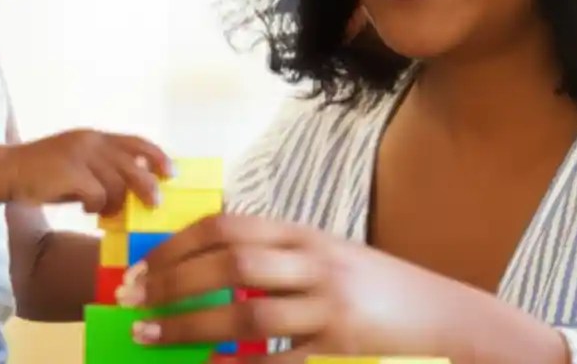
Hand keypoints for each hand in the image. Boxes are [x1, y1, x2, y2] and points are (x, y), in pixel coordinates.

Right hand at [5, 129, 170, 213]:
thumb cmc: (46, 174)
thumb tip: (134, 191)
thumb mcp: (79, 167)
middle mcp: (91, 141)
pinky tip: (87, 210)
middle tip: (154, 204)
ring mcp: (80, 155)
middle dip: (148, 186)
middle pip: (134, 164)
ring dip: (115, 203)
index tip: (171, 172)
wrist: (8, 171)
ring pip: (116, 184)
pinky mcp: (70, 171)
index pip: (136, 142)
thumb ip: (104, 172)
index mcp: (96, 137)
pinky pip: (97, 195)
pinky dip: (96, 206)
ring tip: (106, 212)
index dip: (157, 156)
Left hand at [115, 213, 476, 359]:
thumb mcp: (327, 255)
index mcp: (304, 233)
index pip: (227, 226)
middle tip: (132, 300)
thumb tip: (206, 267)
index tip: (140, 266)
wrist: (444, 314)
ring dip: (190, 325)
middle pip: (230, 263)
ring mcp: (329, 305)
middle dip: (172, 281)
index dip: (176, 245)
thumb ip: (277, 256)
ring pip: (246, 313)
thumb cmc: (376, 286)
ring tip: (152, 336)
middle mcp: (314, 262)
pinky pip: (278, 361)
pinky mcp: (341, 348)